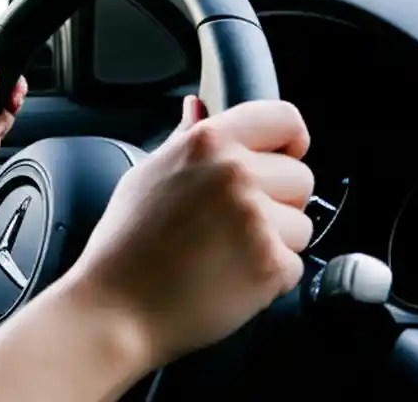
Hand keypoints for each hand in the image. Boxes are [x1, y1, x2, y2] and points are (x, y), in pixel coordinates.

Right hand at [61, 96, 313, 369]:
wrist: (115, 310)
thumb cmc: (125, 247)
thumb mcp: (148, 174)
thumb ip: (185, 137)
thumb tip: (198, 106)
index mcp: (209, 142)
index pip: (284, 118)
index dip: (291, 141)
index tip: (284, 158)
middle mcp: (236, 172)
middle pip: (301, 177)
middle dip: (278, 203)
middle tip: (232, 225)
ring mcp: (255, 217)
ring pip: (302, 224)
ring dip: (275, 243)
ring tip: (226, 254)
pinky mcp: (269, 262)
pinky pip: (295, 264)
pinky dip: (270, 279)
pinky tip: (230, 279)